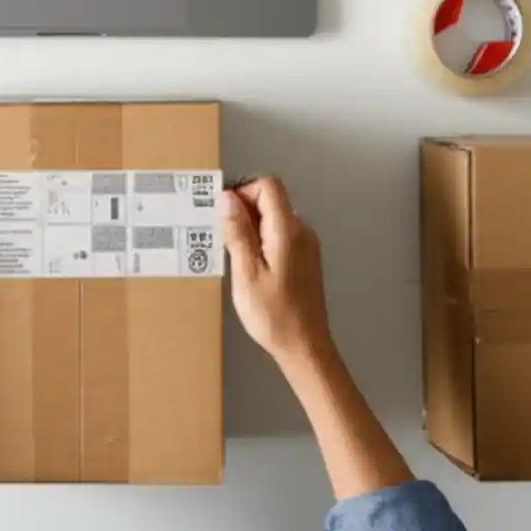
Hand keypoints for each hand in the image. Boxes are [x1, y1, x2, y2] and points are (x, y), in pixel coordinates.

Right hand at [219, 177, 331, 363]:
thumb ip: (237, 232)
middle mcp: (302, 230)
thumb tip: (227, 198)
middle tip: (226, 243)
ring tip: (237, 260)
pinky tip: (252, 268)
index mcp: (287, 230)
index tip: (224, 216)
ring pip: (274, 217)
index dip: (242, 192)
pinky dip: (262, 241)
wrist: (304, 345)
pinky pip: (280, 234)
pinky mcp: (305, 256)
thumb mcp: (246, 273)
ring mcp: (306, 243)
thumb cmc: (273, 315)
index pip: (267, 185)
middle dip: (243, 212)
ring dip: (251, 228)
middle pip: (271, 199)